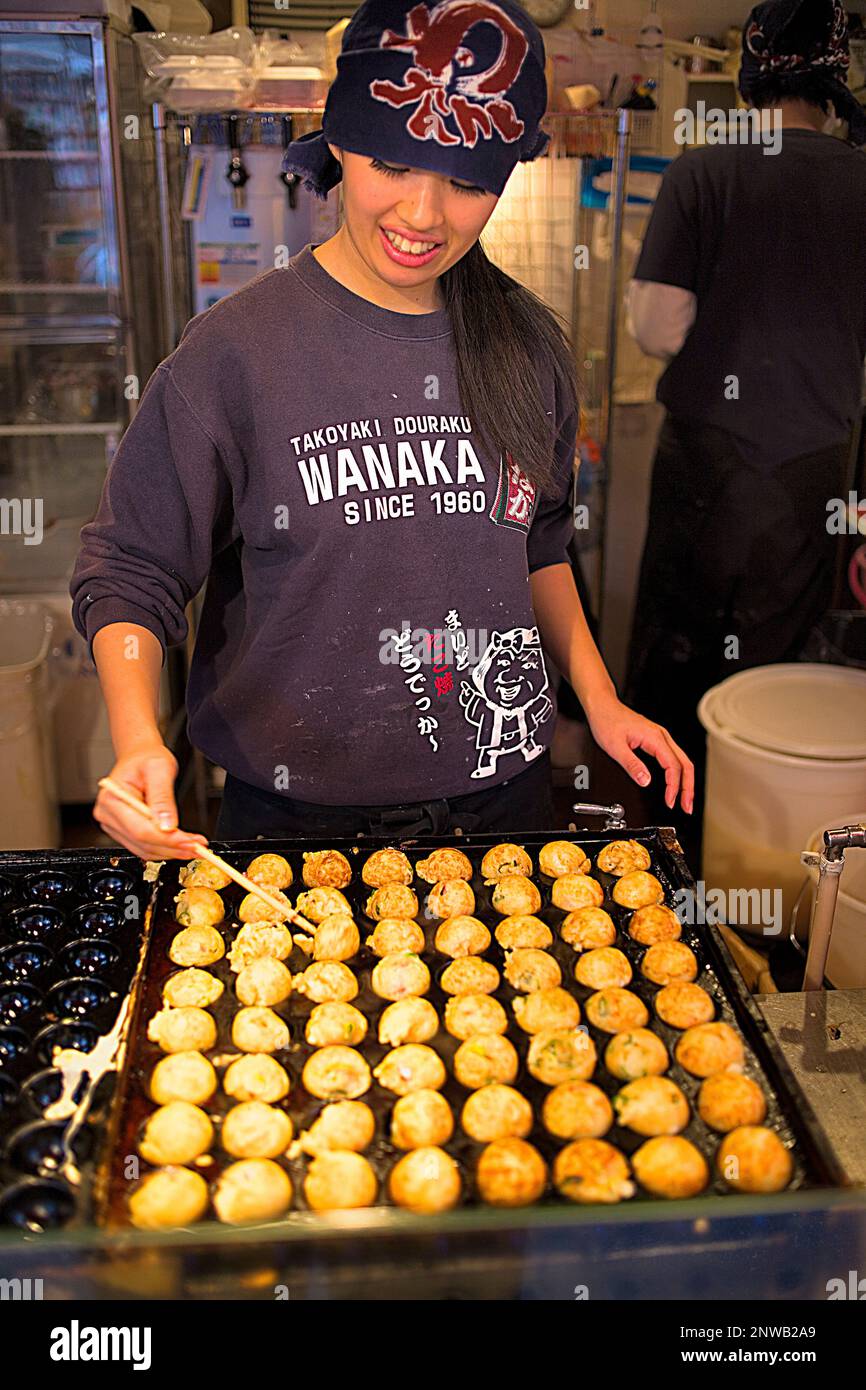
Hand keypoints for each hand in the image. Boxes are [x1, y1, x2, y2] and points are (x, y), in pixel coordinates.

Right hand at [94, 744, 208, 859]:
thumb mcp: (160, 769)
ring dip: (171, 851)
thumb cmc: (146, 759)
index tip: (191, 842)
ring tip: (194, 846)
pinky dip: (165, 848)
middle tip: (198, 847)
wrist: (140, 757)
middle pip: (143, 843)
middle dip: (173, 847)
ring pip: (145, 849)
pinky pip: (145, 846)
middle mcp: (108, 815)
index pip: (140, 830)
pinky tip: (182, 844)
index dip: (168, 840)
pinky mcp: (124, 830)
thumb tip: (167, 826)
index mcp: (112, 798)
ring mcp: (114, 825)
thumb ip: (163, 798)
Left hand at [585, 694, 693, 813]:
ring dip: (685, 781)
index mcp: (655, 738)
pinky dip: (678, 772)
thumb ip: (632, 765)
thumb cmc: (607, 721)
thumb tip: (645, 781)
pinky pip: (674, 757)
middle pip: (685, 764)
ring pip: (682, 760)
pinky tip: (675, 783)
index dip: (674, 787)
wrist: (602, 706)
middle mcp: (661, 736)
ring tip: (684, 799)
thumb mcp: (615, 747)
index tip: (670, 801)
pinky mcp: (656, 739)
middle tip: (687, 806)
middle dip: (688, 787)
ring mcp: (660, 737)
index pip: (673, 766)